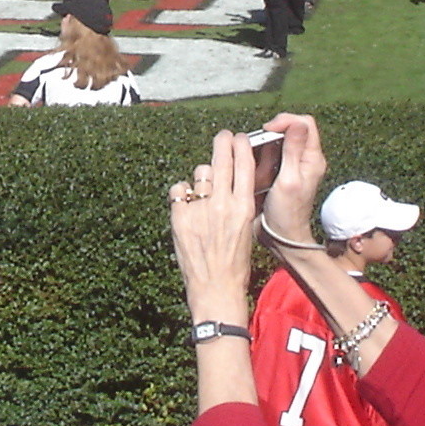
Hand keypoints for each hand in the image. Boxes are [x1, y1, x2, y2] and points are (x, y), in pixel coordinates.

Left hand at [169, 130, 255, 325]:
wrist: (215, 289)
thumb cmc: (235, 263)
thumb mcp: (245, 229)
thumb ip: (238, 203)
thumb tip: (230, 180)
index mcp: (243, 207)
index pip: (244, 164)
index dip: (242, 146)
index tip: (239, 138)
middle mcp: (222, 204)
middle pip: (221, 159)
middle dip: (223, 142)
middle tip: (223, 136)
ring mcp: (200, 209)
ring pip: (200, 171)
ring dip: (202, 176)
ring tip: (204, 188)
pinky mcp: (180, 216)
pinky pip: (179, 188)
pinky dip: (182, 193)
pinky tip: (187, 203)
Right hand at [258, 112, 325, 246]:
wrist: (282, 237)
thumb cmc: (287, 213)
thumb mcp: (288, 180)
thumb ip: (292, 151)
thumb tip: (297, 124)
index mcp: (312, 159)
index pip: (305, 124)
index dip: (286, 121)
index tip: (268, 130)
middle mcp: (306, 159)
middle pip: (292, 129)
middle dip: (274, 132)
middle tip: (259, 144)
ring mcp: (295, 165)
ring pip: (281, 141)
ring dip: (267, 145)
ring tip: (257, 157)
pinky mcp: (283, 172)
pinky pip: (273, 154)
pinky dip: (263, 155)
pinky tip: (256, 165)